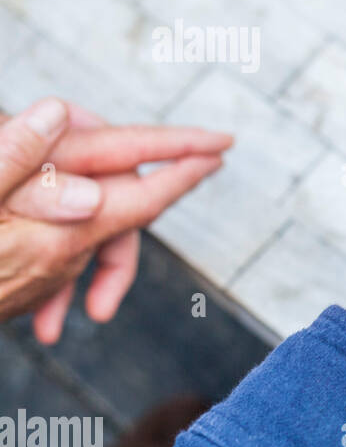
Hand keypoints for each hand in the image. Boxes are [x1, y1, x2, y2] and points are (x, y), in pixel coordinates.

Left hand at [0, 98, 231, 341]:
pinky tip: (38, 316)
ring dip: (79, 277)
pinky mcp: (17, 220)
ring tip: (56, 327)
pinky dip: (55, 278)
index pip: (123, 147)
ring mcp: (27, 195)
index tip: (223, 144)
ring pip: (83, 227)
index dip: (177, 148)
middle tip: (100, 312)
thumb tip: (62, 119)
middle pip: (110, 197)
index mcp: (39, 161)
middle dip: (113, 255)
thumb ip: (17, 164)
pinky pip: (53, 240)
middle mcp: (38, 172)